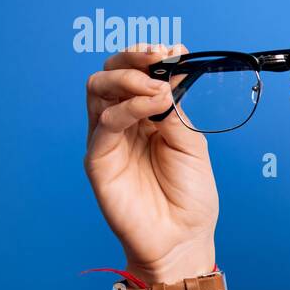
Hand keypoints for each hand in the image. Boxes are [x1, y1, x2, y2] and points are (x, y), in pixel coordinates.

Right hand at [83, 43, 219, 284]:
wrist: (183, 239)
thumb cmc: (190, 197)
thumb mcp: (191, 144)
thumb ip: (176, 109)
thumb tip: (173, 69)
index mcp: (147, 117)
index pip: (136, 75)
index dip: (149, 57)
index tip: (175, 50)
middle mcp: (123, 124)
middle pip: (109, 75)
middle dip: (132, 59)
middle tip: (159, 58)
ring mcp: (108, 141)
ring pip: (98, 91)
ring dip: (129, 79)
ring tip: (158, 86)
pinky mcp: (98, 160)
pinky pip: (104, 123)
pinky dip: (128, 106)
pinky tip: (152, 104)